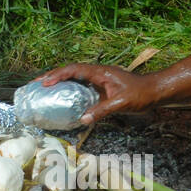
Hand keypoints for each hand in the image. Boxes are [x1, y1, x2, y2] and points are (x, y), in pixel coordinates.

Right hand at [35, 63, 155, 124]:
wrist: (155, 92)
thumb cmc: (141, 94)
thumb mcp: (121, 103)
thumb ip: (102, 110)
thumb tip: (82, 120)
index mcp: (100, 72)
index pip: (74, 70)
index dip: (58, 75)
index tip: (44, 83)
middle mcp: (97, 74)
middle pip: (70, 72)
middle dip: (52, 77)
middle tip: (35, 85)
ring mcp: (99, 80)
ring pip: (74, 79)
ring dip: (59, 83)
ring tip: (42, 91)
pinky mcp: (101, 88)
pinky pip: (81, 87)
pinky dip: (69, 91)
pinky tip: (62, 101)